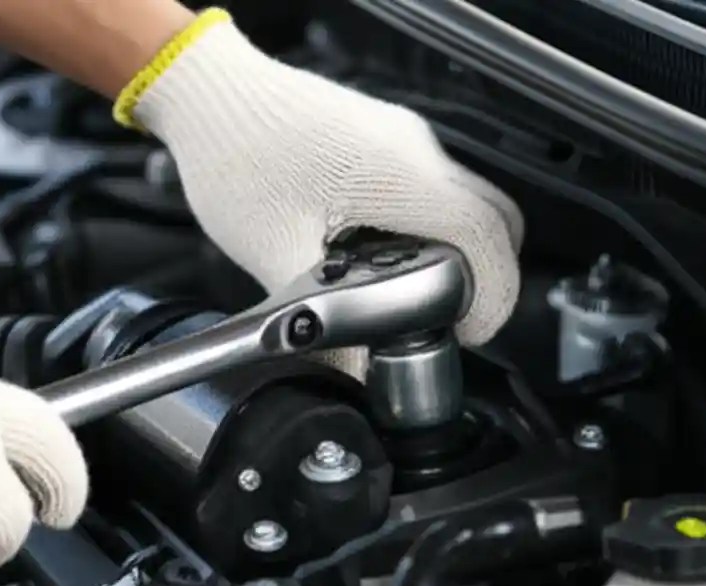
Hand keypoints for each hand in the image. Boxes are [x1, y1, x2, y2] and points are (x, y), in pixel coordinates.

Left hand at [126, 13, 523, 373]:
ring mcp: (406, 139)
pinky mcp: (389, 140)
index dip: (494, 294)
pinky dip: (429, 230)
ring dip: (455, 253)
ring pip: (468, 203)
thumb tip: (351, 374)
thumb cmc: (233, 155)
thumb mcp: (274, 257)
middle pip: (496, 220)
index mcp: (396, 174)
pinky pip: (434, 190)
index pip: (487, 234)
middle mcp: (414, 148)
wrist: (209, 92)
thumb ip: (320, 322)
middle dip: (486, 278)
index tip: (469, 332)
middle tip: (447, 318)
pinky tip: (379, 253)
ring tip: (406, 290)